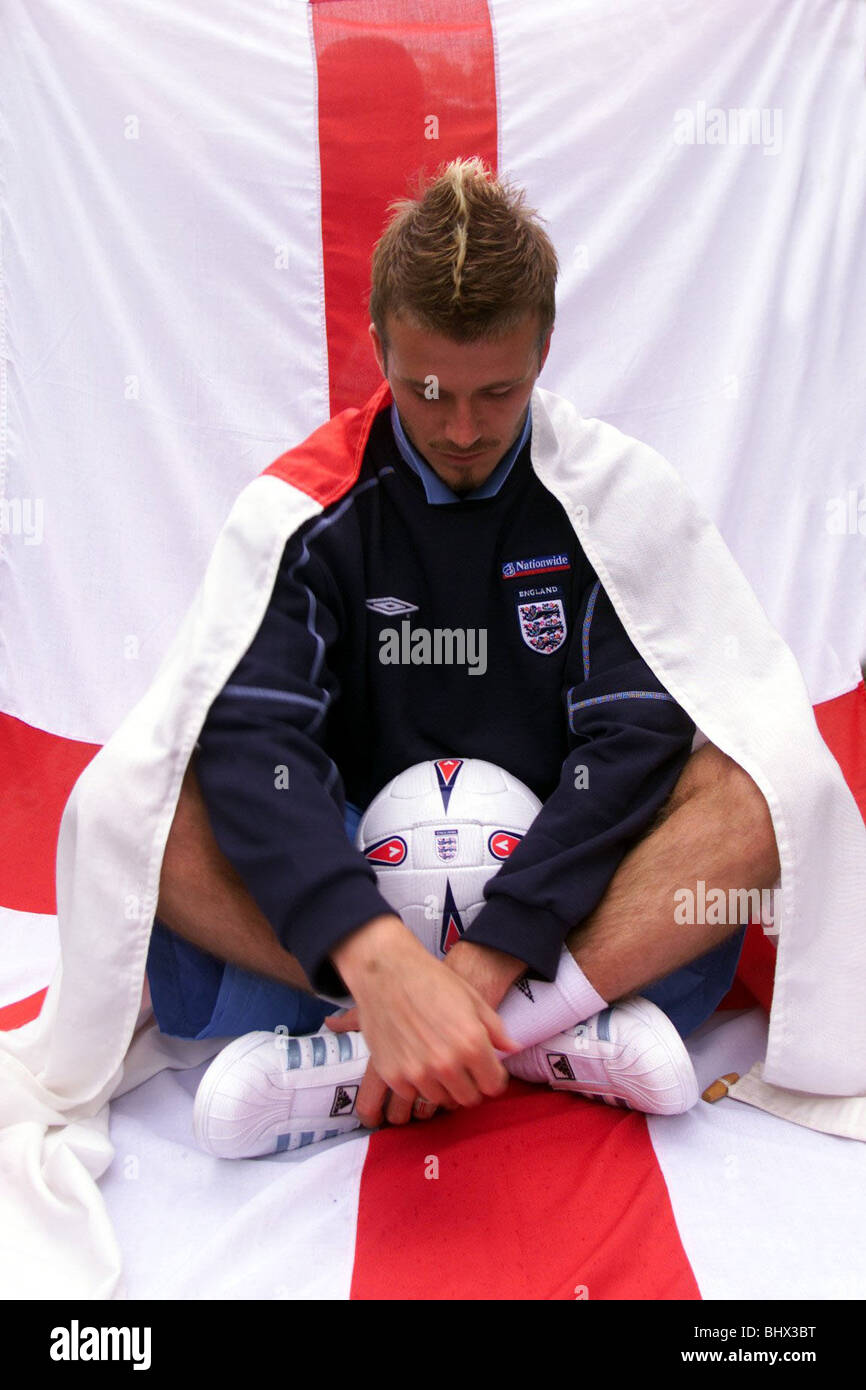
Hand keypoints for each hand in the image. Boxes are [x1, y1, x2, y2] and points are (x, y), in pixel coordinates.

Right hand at [329, 915, 521, 1128]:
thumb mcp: (472, 999)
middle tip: (462, 1067)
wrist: (386, 971)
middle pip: (469, 1098)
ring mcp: (417, 1072)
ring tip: (437, 1062)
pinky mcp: (393, 1075)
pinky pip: (413, 1094)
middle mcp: (446, 1063)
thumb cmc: (431, 980)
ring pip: (441, 1100)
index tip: (485, 1070)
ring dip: (443, 1086)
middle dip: (470, 1085)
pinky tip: (415, 1060)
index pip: (494, 1086)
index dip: (492, 1077)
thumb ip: (495, 1029)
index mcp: (472, 1044)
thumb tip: (513, 1049)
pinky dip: (417, 1083)